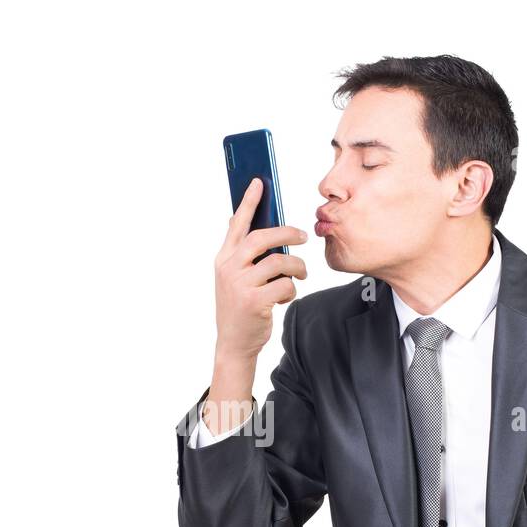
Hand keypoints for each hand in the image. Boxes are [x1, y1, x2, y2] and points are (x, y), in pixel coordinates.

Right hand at [213, 176, 307, 364]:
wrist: (234, 344)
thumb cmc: (238, 308)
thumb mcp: (231, 277)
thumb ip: (236, 251)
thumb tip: (235, 218)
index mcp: (223, 259)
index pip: (237, 224)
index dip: (248, 202)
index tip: (259, 182)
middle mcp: (229, 269)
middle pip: (262, 238)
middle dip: (287, 233)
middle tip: (303, 235)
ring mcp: (240, 285)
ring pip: (280, 262)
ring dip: (297, 267)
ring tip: (301, 273)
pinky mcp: (254, 302)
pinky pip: (285, 284)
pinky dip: (292, 289)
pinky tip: (286, 297)